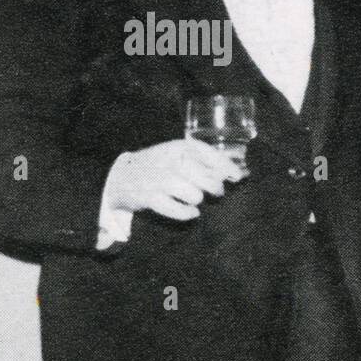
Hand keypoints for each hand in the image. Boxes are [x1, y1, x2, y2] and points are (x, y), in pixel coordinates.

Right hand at [106, 139, 246, 221]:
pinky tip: (190, 211)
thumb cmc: (158, 165)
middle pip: (206, 179)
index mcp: (178, 147)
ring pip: (195, 196)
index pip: (208, 153)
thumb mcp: (178, 154)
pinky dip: (188, 213)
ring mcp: (159, 180)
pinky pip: (180, 211)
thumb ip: (205, 161)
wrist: (122, 176)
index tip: (238, 176)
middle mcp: (169, 161)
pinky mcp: (150, 198)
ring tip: (192, 197)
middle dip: (215, 188)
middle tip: (216, 191)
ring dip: (197, 199)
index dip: (226, 166)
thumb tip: (237, 173)